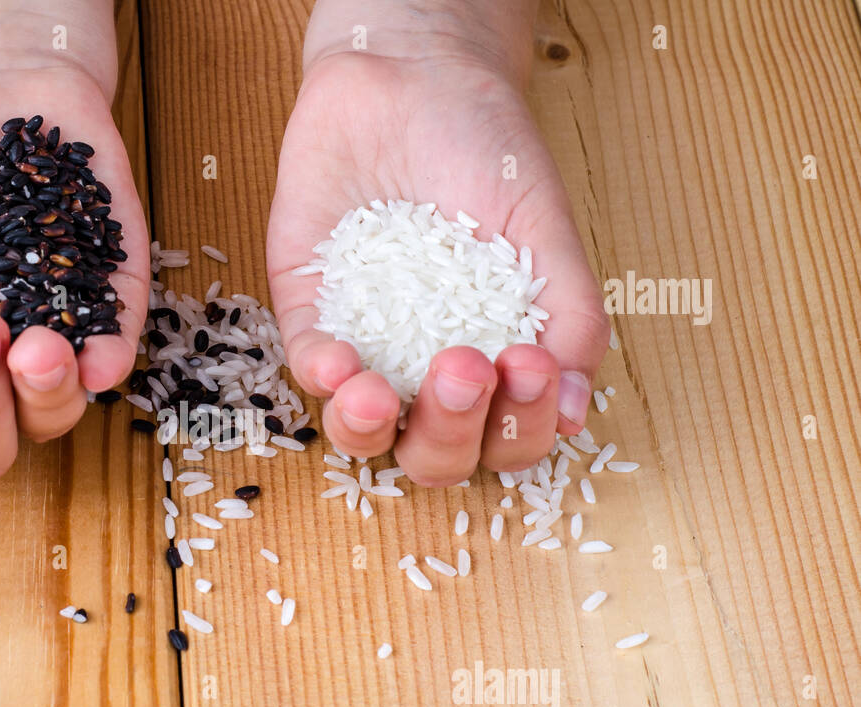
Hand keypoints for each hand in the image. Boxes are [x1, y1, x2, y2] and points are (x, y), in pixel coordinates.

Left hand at [267, 27, 606, 483]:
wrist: (412, 77)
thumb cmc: (485, 151)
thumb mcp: (545, 232)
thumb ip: (570, 319)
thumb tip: (574, 411)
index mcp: (495, 363)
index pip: (508, 440)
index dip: (519, 428)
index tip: (529, 368)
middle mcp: (427, 371)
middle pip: (435, 456)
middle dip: (452, 432)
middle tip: (464, 369)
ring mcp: (365, 348)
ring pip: (361, 434)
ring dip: (373, 428)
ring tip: (383, 393)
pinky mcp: (308, 314)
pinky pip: (306, 369)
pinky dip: (321, 376)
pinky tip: (338, 361)